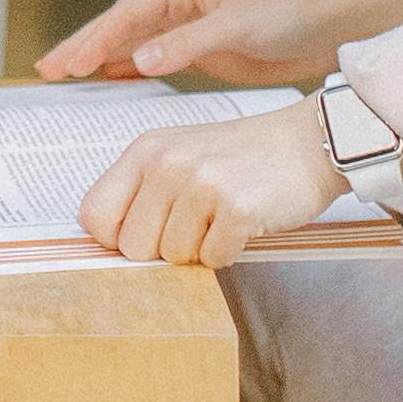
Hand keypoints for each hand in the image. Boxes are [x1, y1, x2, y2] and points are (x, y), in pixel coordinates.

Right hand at [38, 0, 398, 87]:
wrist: (330, 28)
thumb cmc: (289, 15)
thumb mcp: (237, 27)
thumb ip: (187, 44)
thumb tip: (137, 59)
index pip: (129, 13)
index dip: (97, 38)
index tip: (72, 63)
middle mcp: (181, 2)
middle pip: (121, 25)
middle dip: (84, 45)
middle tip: (48, 68)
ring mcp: (189, 26)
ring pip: (132, 41)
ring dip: (100, 57)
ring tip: (63, 74)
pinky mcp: (203, 50)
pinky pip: (153, 57)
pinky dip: (127, 67)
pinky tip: (108, 79)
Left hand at [79, 101, 357, 266]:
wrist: (308, 142)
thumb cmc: (240, 157)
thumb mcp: (180, 155)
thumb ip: (142, 192)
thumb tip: (113, 247)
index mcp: (146, 150)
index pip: (94, 216)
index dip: (117, 238)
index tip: (146, 233)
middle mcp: (168, 163)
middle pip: (133, 247)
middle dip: (163, 248)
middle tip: (196, 223)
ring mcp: (202, 184)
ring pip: (174, 257)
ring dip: (201, 248)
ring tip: (222, 216)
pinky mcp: (237, 208)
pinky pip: (214, 259)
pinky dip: (230, 251)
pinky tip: (244, 222)